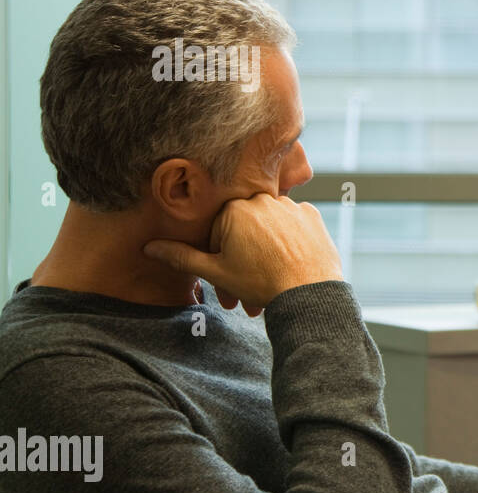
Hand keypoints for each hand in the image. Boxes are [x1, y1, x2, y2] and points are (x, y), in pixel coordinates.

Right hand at [142, 193, 343, 314]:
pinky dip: (289, 245)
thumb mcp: (216, 272)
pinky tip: (289, 265)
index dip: (219, 261)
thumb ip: (182, 257)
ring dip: (265, 253)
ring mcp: (291, 206)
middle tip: (247, 292)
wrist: (309, 292)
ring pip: (269, 230)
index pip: (218, 233)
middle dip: (242, 263)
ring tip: (269, 283)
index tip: (226, 283)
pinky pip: (293, 228)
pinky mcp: (312, 216)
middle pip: (245, 232)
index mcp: (235, 209)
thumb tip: (150, 247)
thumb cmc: (261, 282)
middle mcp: (263, 200)